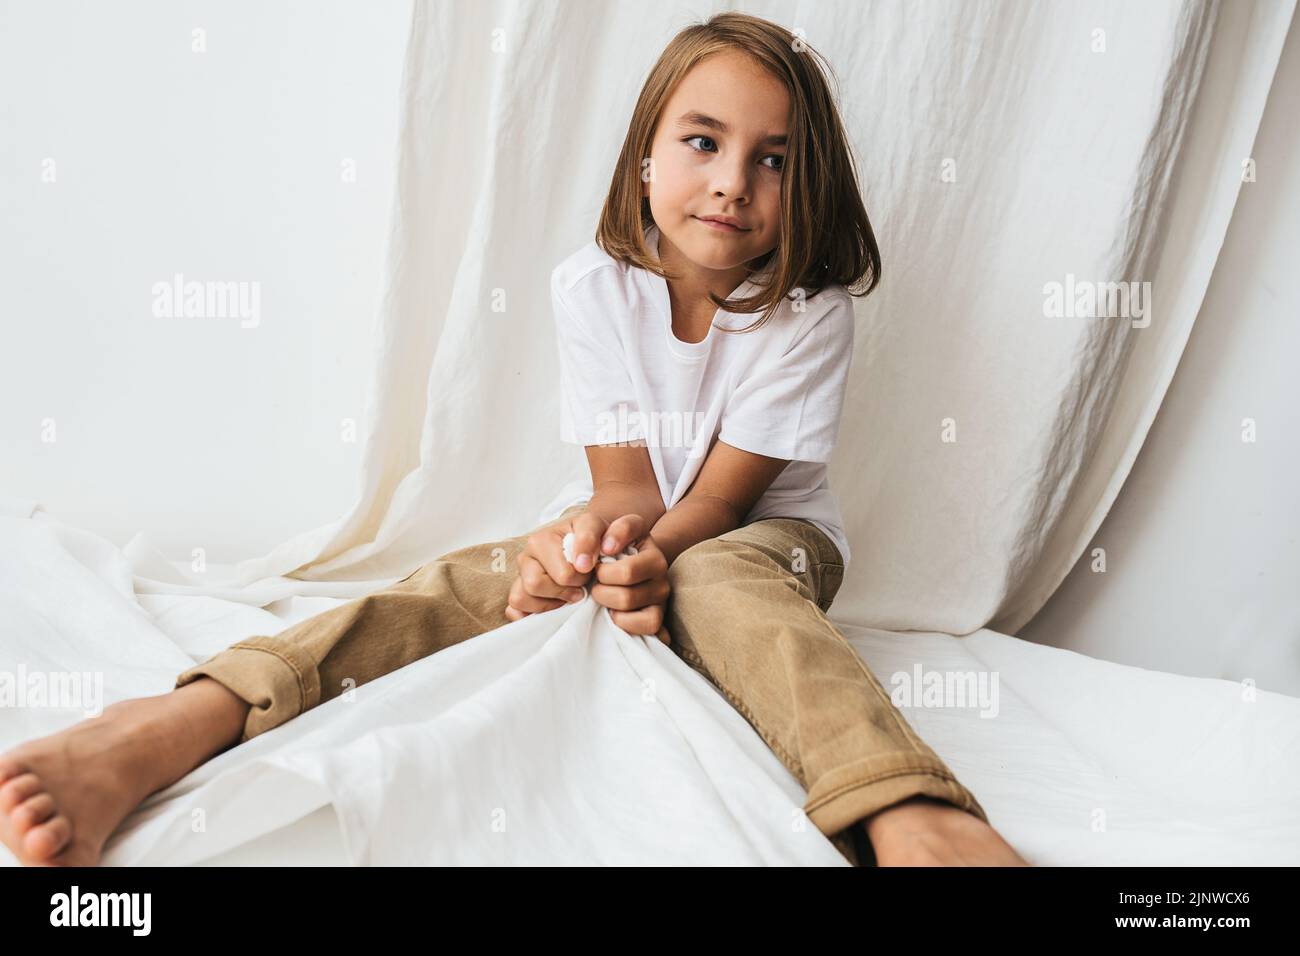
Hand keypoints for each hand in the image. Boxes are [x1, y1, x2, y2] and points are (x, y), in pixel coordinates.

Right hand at [505, 510, 608, 621]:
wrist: (587, 539)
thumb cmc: (589, 534)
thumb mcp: (593, 525)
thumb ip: (589, 537)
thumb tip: (581, 564)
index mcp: (540, 541)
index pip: (562, 575)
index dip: (580, 578)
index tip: (588, 571)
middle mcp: (525, 558)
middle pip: (534, 586)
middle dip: (562, 592)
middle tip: (578, 586)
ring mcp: (519, 577)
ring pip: (520, 599)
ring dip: (547, 605)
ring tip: (565, 596)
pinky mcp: (519, 593)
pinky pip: (514, 611)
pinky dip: (530, 615)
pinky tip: (551, 608)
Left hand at [588, 514, 671, 645]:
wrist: (609, 580)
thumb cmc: (596, 559)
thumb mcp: (590, 538)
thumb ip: (589, 535)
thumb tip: (596, 554)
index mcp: (642, 534)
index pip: (629, 527)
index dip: (613, 538)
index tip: (603, 549)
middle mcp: (657, 559)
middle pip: (626, 572)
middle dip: (600, 580)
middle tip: (595, 580)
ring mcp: (661, 587)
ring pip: (628, 598)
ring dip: (605, 600)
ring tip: (602, 595)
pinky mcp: (660, 612)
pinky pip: (645, 621)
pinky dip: (623, 621)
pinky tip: (614, 612)